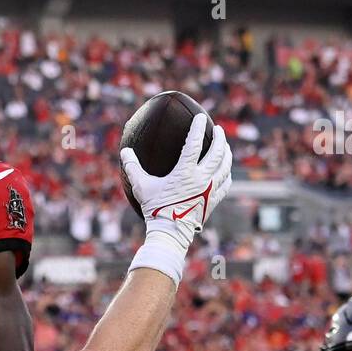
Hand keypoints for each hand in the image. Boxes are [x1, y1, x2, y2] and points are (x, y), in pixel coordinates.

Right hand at [121, 113, 232, 252]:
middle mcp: (201, 179)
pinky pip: (225, 184)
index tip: (201, 117)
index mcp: (185, 172)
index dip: (198, 128)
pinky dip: (227, 174)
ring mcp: (210, 190)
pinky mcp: (213, 201)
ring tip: (225, 146)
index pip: (194, 143)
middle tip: (218, 129)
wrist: (170, 233)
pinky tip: (225, 171)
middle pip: (217, 152)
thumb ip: (133, 167)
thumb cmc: (155, 209)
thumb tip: (125, 151)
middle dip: (220, 138)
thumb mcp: (141, 186)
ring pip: (225, 166)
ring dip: (227, 154)